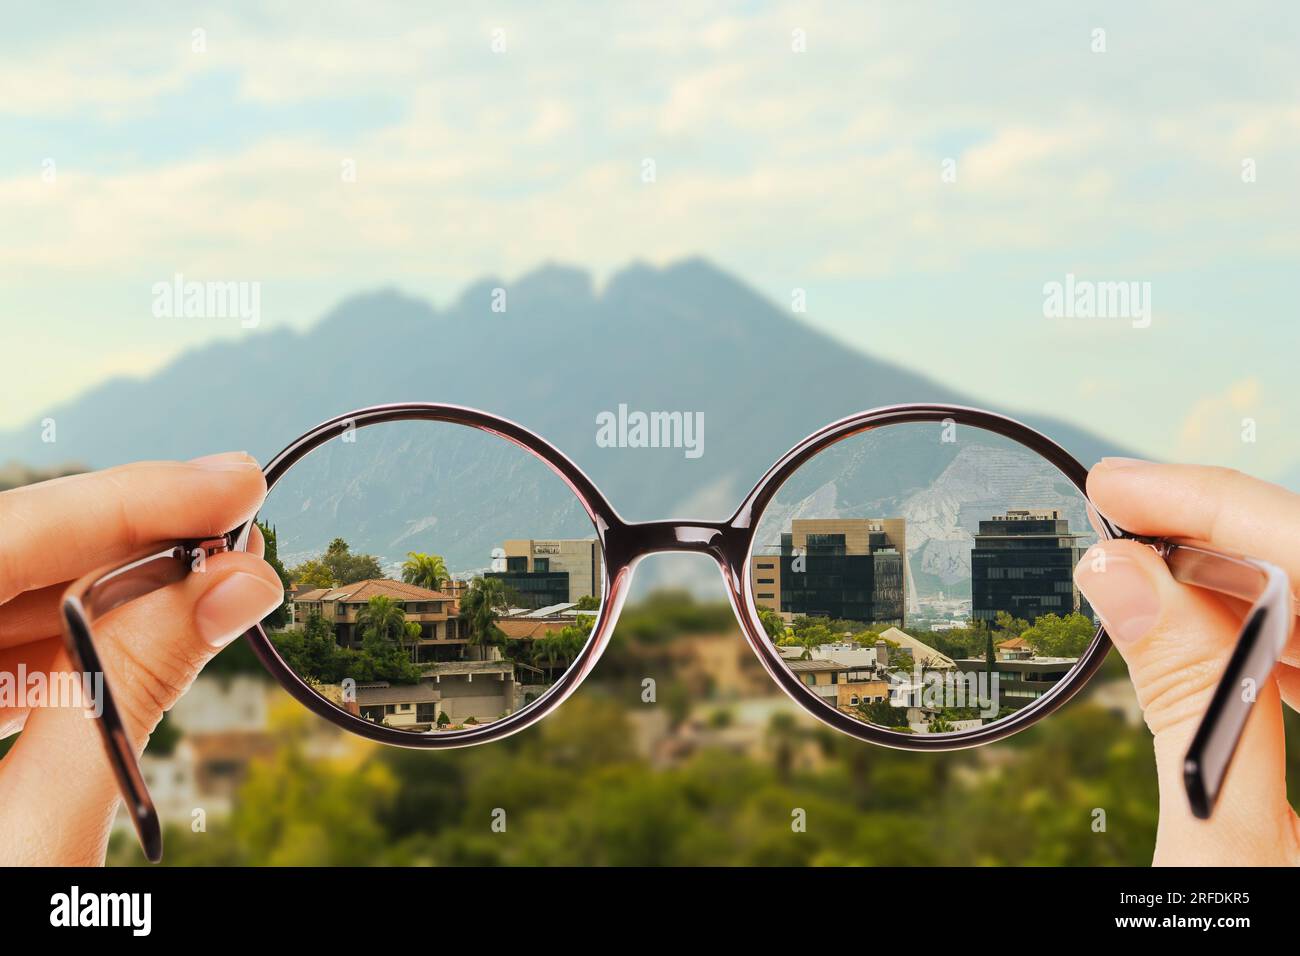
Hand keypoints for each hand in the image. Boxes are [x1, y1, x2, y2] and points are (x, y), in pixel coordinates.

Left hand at [0, 453, 282, 864]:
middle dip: (128, 542)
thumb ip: (129, 697)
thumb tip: (233, 587)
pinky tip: (138, 642)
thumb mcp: (34, 844)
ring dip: (107, 597)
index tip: (232, 482)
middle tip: (242, 528)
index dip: (124, 502)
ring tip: (214, 587)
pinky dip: (64, 651)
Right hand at [1074, 458, 1299, 865]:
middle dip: (1214, 538)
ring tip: (1133, 567)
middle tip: (1109, 519)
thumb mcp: (1220, 850)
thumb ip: (1182, 710)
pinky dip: (1258, 640)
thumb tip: (1118, 578)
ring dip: (1229, 587)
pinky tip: (1198, 632)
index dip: (1220, 506)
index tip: (1120, 484)